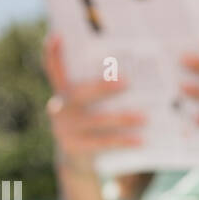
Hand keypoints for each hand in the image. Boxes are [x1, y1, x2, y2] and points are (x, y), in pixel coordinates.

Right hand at [43, 35, 144, 172]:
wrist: (78, 163)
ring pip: (96, 120)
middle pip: (80, 94)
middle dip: (103, 87)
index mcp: (63, 93)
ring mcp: (64, 129)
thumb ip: (99, 92)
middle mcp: (60, 108)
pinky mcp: (75, 147)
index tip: (58, 36)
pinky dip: (123, 141)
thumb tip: (137, 76)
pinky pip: (103, 143)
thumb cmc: (92, 127)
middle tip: (127, 81)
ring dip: (122, 118)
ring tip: (144, 117)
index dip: (54, 54)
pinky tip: (141, 140)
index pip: (54, 70)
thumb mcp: (90, 108)